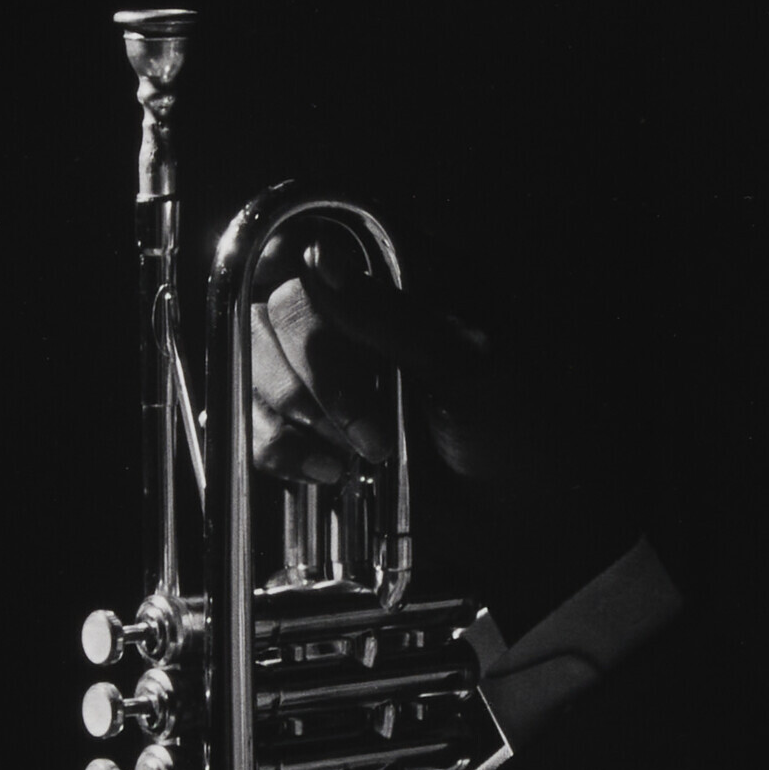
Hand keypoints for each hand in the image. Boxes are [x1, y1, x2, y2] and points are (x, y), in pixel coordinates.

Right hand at [247, 247, 531, 488]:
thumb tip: (322, 261)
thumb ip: (393, 318)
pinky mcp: (310, 429)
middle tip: (369, 427)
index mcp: (411, 283)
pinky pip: (252, 420)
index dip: (318, 279)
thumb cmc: (516, 436)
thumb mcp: (469, 369)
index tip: (339, 329)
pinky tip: (329, 471)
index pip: (332, 248)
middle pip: (284, 308)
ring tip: (354, 453)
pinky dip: (279, 447)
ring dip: (295, 410)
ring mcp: (330, 374)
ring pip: (256, 360)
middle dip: (317, 372)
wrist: (516, 520)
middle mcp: (362, 319)